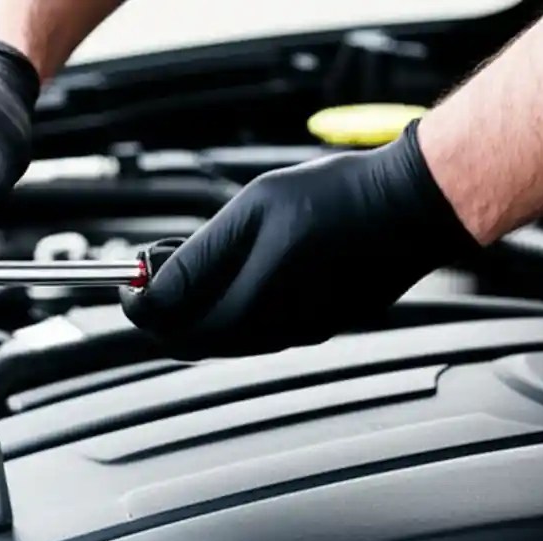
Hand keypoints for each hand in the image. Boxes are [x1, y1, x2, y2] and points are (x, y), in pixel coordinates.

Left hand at [120, 119, 483, 359]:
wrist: (415, 206)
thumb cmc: (339, 200)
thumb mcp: (252, 213)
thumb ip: (198, 258)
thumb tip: (152, 287)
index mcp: (250, 311)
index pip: (169, 327)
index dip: (138, 303)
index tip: (126, 278)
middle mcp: (272, 334)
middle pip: (192, 339)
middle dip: (162, 305)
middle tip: (153, 264)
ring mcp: (298, 332)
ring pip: (222, 336)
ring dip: (195, 303)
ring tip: (192, 255)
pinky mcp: (317, 323)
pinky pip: (255, 327)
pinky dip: (228, 303)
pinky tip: (235, 266)